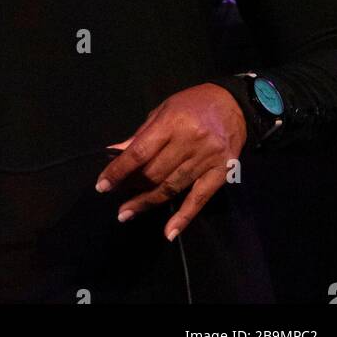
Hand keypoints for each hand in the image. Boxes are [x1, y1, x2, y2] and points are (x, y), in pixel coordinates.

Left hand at [94, 84, 248, 240]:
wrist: (234, 104)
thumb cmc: (193, 103)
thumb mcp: (163, 110)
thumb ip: (141, 134)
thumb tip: (114, 151)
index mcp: (172, 122)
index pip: (140, 152)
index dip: (119, 170)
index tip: (102, 185)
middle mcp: (190, 141)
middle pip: (155, 173)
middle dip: (132, 186)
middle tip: (116, 196)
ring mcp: (207, 159)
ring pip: (172, 187)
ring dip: (147, 202)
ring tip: (127, 213)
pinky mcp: (222, 173)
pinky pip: (199, 199)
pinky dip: (184, 218)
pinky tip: (169, 232)